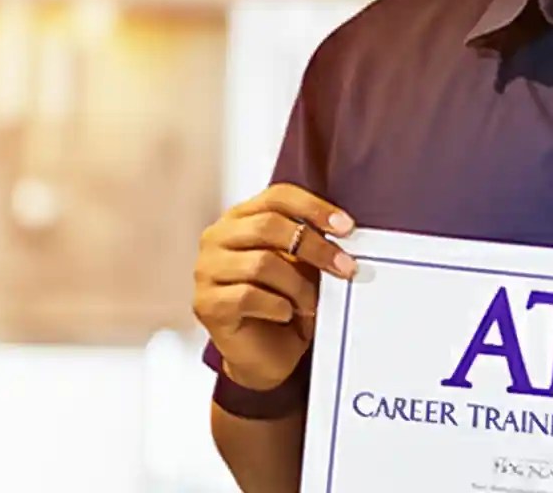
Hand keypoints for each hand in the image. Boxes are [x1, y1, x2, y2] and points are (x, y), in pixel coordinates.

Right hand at [193, 183, 357, 390]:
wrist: (265, 355)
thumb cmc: (283, 303)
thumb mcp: (302, 266)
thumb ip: (311, 243)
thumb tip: (343, 232)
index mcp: (241, 219)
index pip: (277, 196)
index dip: (314, 207)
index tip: (346, 227)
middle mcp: (218, 238)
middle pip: (270, 225)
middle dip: (316, 247)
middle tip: (345, 267)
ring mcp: (207, 270)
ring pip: (262, 263)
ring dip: (298, 286)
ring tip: (310, 303)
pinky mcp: (206, 303)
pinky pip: (248, 296)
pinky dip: (278, 307)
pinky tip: (285, 314)